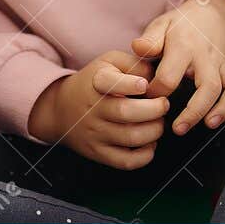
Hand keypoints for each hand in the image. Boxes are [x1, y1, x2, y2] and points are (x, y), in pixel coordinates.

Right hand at [28, 50, 169, 169]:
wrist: (61, 108)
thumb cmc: (94, 82)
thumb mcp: (109, 61)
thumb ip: (134, 63)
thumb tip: (158, 75)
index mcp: (97, 82)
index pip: (111, 83)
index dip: (131, 84)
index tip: (145, 84)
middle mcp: (94, 108)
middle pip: (126, 113)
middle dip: (154, 110)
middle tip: (163, 105)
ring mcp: (95, 133)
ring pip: (131, 137)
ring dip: (154, 131)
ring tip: (158, 122)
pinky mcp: (98, 153)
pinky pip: (126, 161)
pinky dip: (145, 155)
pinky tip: (149, 143)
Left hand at [132, 0, 224, 134]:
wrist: (212, 13)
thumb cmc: (181, 25)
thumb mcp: (162, 25)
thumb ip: (149, 39)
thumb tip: (137, 48)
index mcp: (184, 46)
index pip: (169, 76)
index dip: (156, 93)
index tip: (149, 99)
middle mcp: (207, 56)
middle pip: (208, 86)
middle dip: (194, 111)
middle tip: (178, 129)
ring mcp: (223, 63)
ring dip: (224, 108)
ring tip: (209, 125)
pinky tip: (223, 119)